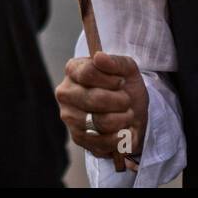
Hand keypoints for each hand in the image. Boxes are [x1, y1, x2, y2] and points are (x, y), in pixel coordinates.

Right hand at [56, 51, 147, 169]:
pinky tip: (121, 130)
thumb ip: (115, 62)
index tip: (121, 82)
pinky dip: (120, 136)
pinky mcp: (78, 137)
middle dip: (120, 101)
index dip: (111, 79)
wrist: (132, 114)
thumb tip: (98, 56)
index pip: (88, 72)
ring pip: (101, 121)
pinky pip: (103, 140)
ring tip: (126, 115)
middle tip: (126, 100)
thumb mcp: (127, 69)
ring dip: (123, 119)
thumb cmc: (125, 88)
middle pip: (94, 98)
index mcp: (74, 70)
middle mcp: (66, 92)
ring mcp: (69, 116)